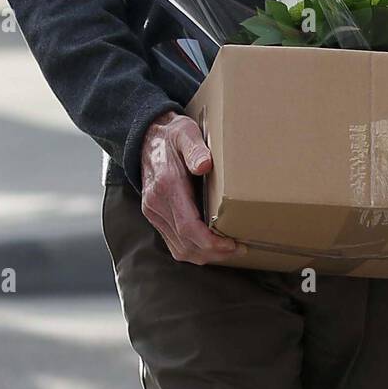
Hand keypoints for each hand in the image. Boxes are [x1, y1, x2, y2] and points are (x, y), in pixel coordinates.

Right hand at [139, 112, 245, 264]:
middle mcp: (156, 204)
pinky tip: (212, 244)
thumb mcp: (186, 133)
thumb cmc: (172, 135)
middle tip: (240, 249)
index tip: (233, 244)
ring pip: (179, 249)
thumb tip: (205, 165)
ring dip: (205, 255)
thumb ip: (195, 149)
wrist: (147, 137)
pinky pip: (174, 243)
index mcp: (167, 186)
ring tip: (229, 250)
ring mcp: (153, 212)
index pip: (189, 227)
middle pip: (186, 244)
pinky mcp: (155, 215)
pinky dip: (194, 249)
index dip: (212, 242)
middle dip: (214, 253)